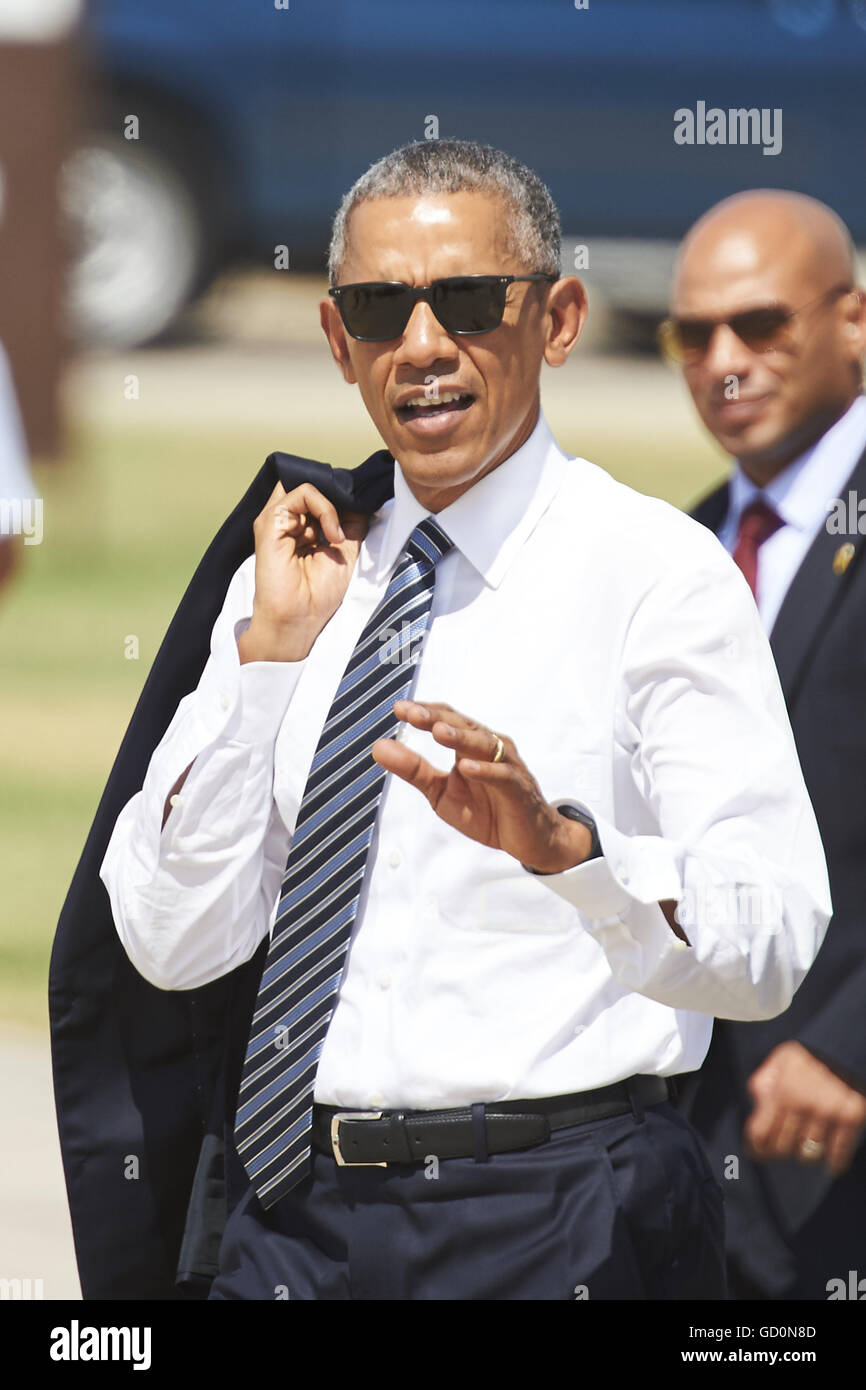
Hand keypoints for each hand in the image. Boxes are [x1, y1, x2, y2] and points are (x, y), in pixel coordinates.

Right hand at [239, 482, 367, 662]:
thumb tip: (359, 499)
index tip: (357, 512)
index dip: (338, 496)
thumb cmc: (319, 594)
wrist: (300, 618)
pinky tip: (332, 535)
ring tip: (337, 536)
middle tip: (350, 516)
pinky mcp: (270, 522)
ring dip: (332, 506)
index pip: (317, 493)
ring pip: (309, 486)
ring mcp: (276, 519)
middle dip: (336, 495)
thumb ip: (351, 523)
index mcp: (300, 527)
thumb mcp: (347, 550)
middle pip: (312, 485)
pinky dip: (325, 509)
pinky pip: (302, 494)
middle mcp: (287, 521)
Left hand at [371, 700, 592, 871]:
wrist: (528, 839)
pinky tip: (467, 768)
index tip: (398, 708)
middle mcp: (490, 747)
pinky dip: (486, 770)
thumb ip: (413, 770)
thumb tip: (378, 747)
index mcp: (469, 746)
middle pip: (462, 725)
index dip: (424, 712)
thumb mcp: (441, 792)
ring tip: (437, 732)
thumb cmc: (487, 811)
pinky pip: (502, 775)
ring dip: (460, 737)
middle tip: (411, 713)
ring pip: (484, 744)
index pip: (445, 720)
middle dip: (436, 718)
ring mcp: (506, 765)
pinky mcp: (519, 788)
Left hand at [744, 1040, 865, 1176]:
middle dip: (783, 1147)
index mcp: (780, 1090)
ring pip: (808, 1154)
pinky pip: (838, 1154)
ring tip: (809, 1143)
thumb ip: (763, 1085)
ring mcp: (827, 1113)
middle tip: (789, 1141)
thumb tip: (757, 1112)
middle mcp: (801, 1104)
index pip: (759, 1134)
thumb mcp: (779, 1060)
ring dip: (806, 1152)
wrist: (847, 1045)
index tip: (761, 1151)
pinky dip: (834, 1161)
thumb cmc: (811, 1054)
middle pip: (782, 1147)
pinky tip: (832, 1161)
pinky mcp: (851, 1118)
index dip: (758, 1147)